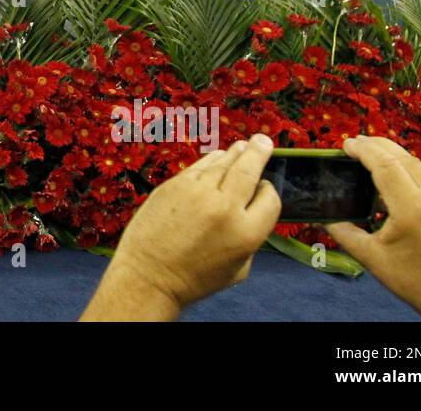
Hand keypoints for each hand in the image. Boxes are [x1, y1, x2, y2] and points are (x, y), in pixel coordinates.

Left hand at [82, 134, 280, 320]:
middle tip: (264, 141)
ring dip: (236, 152)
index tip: (264, 187)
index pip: (270, 198)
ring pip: (224, 163)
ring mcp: (198, 193)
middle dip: (259, 152)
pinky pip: (201, 165)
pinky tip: (218, 156)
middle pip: (250, 170)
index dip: (269, 191)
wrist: (150, 275)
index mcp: (247, 233)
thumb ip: (250, 238)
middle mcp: (225, 208)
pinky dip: (212, 159)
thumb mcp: (238, 269)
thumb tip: (252, 210)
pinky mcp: (176, 184)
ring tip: (244, 146)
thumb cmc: (196, 279)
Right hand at [328, 137, 420, 321]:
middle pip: (401, 156)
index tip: (345, 144)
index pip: (384, 164)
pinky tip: (396, 174)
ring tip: (372, 152)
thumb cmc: (415, 281)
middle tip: (354, 143)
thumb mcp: (372, 258)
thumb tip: (322, 219)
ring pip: (417, 164)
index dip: (363, 150)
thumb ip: (344, 234)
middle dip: (376, 145)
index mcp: (411, 208)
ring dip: (392, 153)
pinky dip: (407, 167)